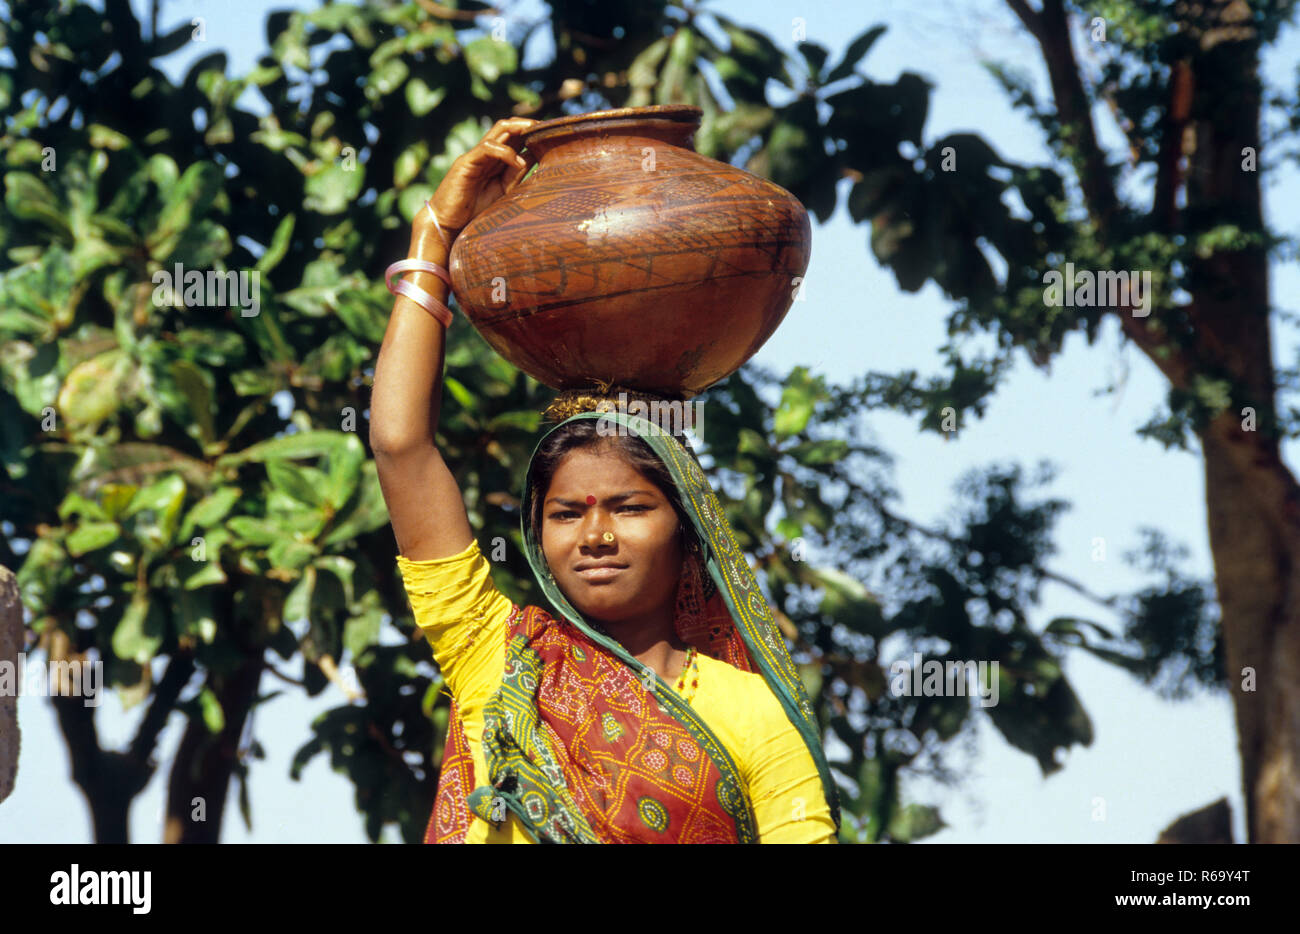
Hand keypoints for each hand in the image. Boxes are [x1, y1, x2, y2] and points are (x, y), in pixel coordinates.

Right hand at [418, 117, 538, 243]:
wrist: (447, 226)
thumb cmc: (474, 214)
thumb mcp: (503, 194)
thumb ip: (517, 178)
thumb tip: (536, 163)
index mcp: (495, 161)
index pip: (515, 138)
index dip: (533, 134)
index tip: (554, 136)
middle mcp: (486, 154)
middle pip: (508, 128)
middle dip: (529, 125)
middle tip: (548, 128)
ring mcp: (475, 156)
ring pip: (499, 130)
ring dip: (520, 129)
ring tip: (536, 134)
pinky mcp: (466, 163)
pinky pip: (487, 148)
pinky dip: (506, 152)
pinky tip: (519, 163)